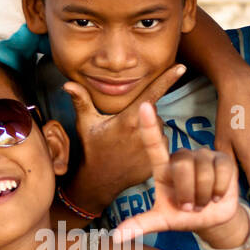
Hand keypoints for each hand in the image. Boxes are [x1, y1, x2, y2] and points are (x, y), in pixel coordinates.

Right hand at [61, 64, 186, 213]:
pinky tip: (137, 153)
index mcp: (129, 119)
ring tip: (130, 142)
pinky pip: (162, 145)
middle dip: (144, 117)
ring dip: (149, 131)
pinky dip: (153, 146)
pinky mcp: (157, 161)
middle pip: (154, 114)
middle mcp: (143, 133)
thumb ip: (81, 101)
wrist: (99, 182)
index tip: (181, 67)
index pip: (152, 94)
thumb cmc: (92, 149)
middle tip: (125, 130)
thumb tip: (68, 84)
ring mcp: (152, 148)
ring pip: (159, 129)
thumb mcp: (85, 124)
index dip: (167, 79)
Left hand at [112, 101, 239, 244]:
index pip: (154, 144)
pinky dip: (220, 190)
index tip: (144, 106)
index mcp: (163, 168)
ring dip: (204, 195)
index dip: (149, 126)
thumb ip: (140, 226)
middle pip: (183, 168)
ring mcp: (203, 155)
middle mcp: (182, 157)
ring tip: (204, 201)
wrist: (212, 220)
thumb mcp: (162, 221)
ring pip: (204, 172)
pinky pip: (222, 171)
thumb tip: (115, 238)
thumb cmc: (184, 216)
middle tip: (190, 206)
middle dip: (189, 194)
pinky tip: (218, 194)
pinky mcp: (223, 158)